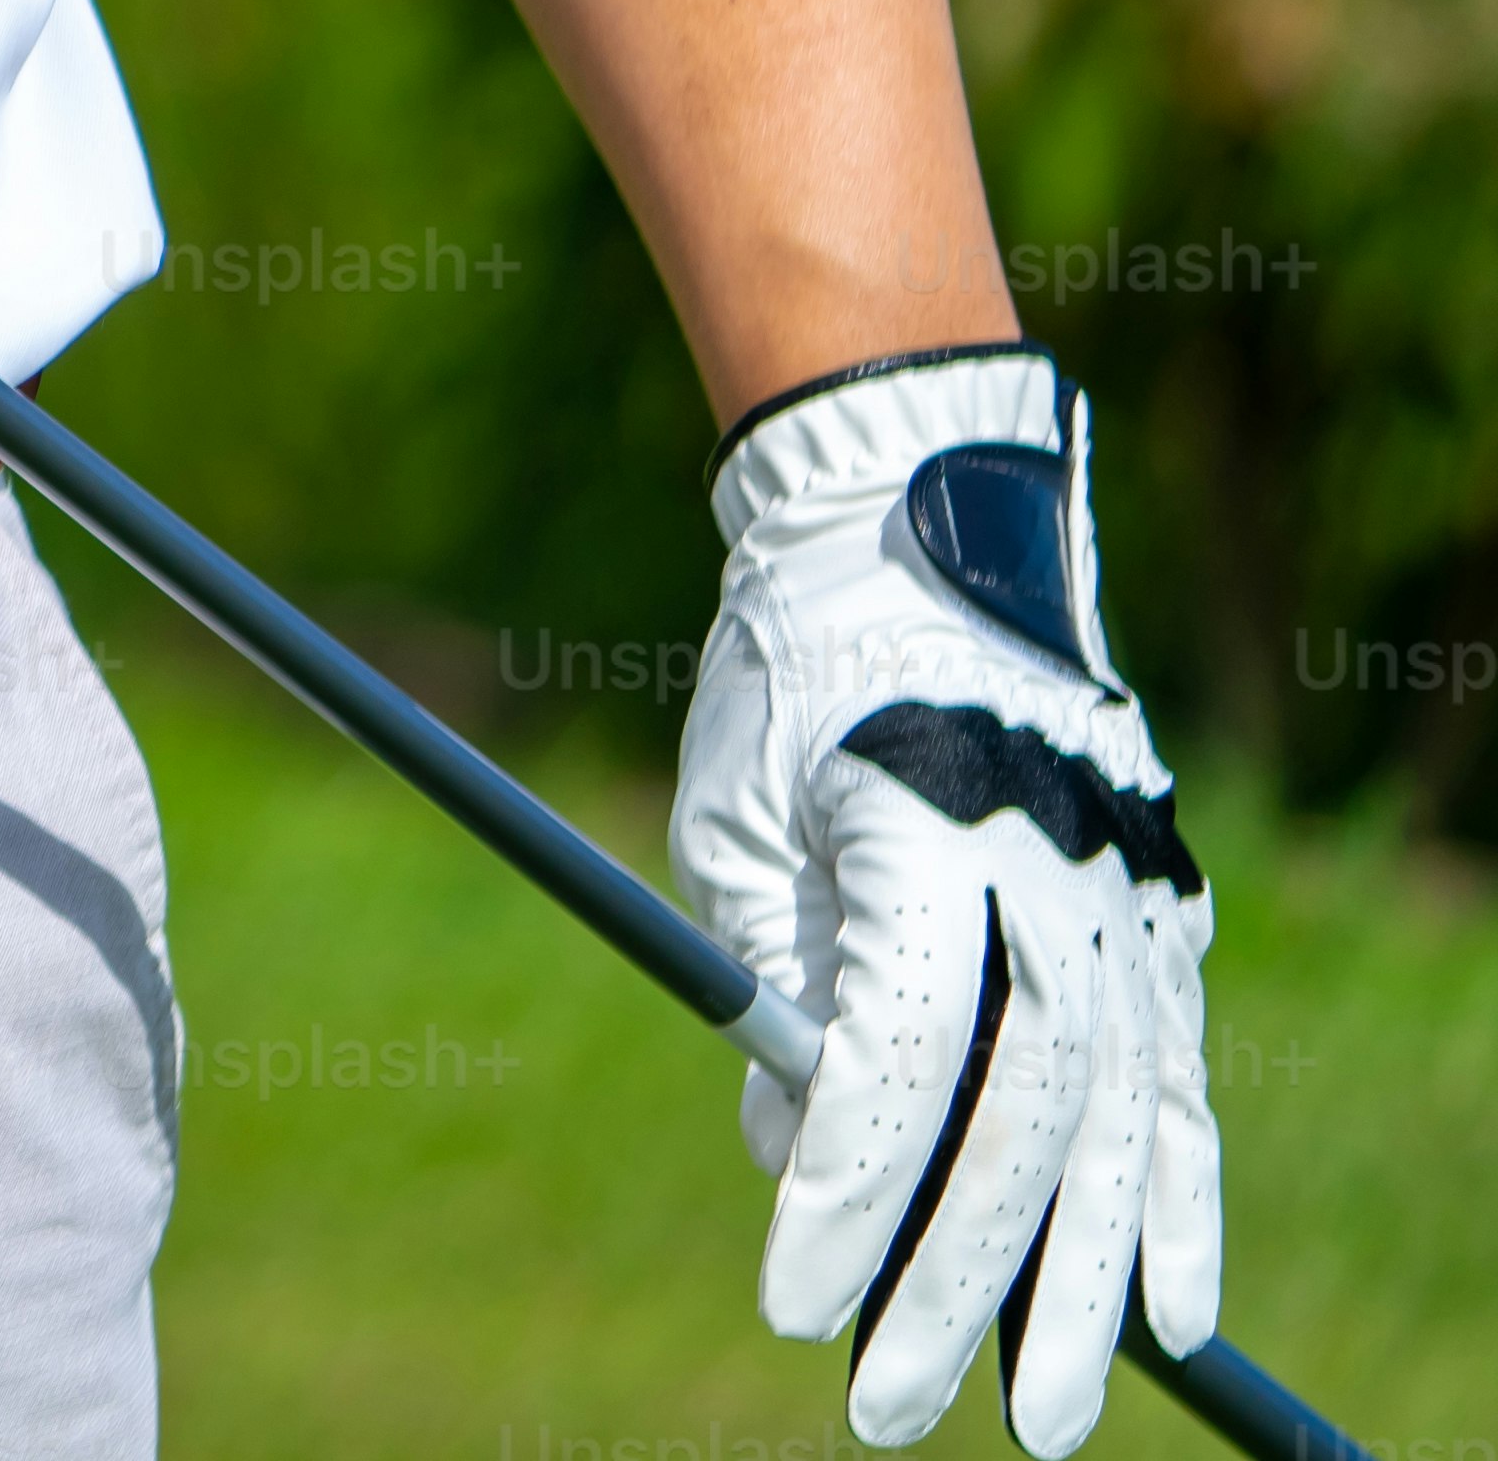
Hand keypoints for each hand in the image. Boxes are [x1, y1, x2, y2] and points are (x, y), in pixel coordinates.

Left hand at [673, 346, 1221, 1451]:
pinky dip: (1179, 1206)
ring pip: (1117, 1128)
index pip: (896, 1057)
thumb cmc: (789, 679)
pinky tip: (1178, 1316)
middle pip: (1020, 1120)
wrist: (916, 539)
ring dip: (1087, 1285)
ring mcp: (1127, 900)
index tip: (792, 1302)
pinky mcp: (1162, 921)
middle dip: (959, 1281)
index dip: (849, 1191)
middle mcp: (1052, 873)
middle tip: (889, 1408)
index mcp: (925, 829)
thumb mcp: (733, 816)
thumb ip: (770, 986)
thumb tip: (792, 1160)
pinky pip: (1178, 1091)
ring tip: (1046, 1415)